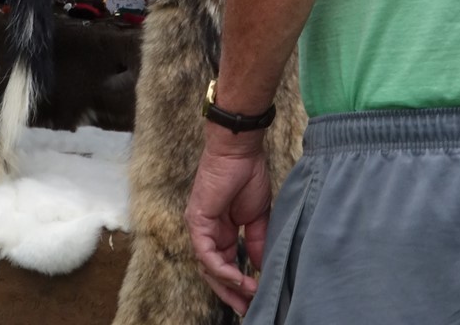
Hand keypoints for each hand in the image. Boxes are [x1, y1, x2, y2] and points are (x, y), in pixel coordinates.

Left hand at [187, 128, 273, 316]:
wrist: (240, 151)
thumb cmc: (248, 175)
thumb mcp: (258, 217)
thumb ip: (258, 243)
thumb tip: (261, 267)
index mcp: (221, 231)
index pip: (226, 265)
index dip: (239, 284)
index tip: (257, 297)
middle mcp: (207, 232)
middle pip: (214, 273)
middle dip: (231, 293)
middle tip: (249, 309)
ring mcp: (200, 228)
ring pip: (209, 268)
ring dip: (229, 285)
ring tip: (250, 295)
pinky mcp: (197, 222)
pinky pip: (207, 254)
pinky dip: (223, 269)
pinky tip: (240, 279)